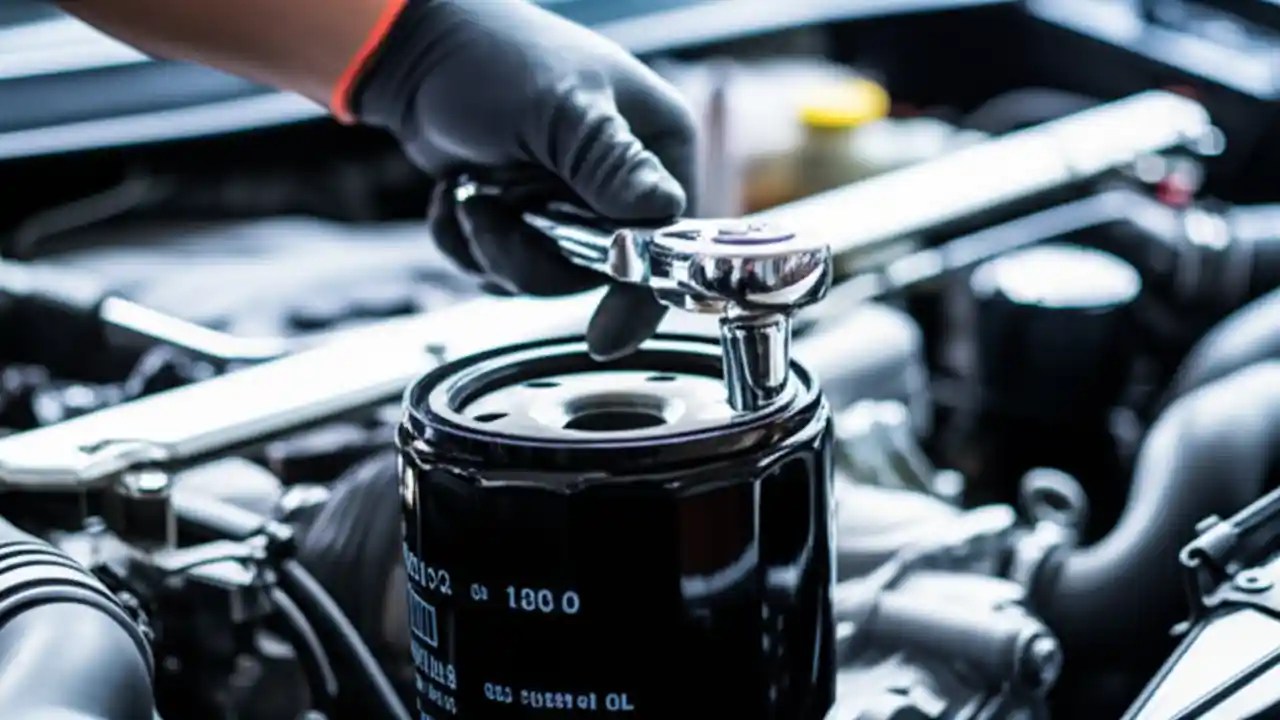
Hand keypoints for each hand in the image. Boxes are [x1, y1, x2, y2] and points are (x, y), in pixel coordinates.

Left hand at [354, 0, 698, 360]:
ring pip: (546, 278)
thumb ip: (610, 162)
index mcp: (657, 146)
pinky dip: (470, 245)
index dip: (638, 293)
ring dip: (493, 248)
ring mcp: (574, 205)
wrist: (418, 52)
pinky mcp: (530, 220)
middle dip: (533, 257)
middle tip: (491, 213)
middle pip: (599, 274)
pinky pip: (506, 269)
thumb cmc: (495, 57)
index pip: (669, 243)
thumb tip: (659, 212)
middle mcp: (624, 182)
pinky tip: (457, 198)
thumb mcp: (559, 108)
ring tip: (468, 196)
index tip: (604, 335)